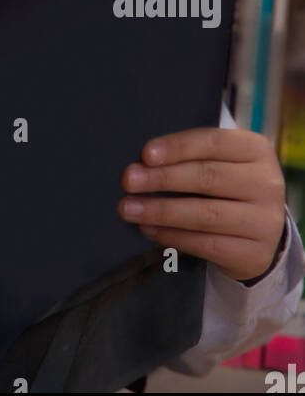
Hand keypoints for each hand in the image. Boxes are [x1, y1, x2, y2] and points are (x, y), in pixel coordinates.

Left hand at [118, 127, 287, 282]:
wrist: (259, 232)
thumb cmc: (227, 185)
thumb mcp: (219, 162)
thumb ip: (189, 158)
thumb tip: (142, 164)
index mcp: (256, 150)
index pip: (214, 142)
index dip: (178, 147)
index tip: (145, 154)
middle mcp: (267, 184)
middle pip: (208, 178)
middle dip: (163, 179)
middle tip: (128, 180)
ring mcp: (265, 221)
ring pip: (205, 215)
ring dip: (161, 211)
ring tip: (128, 208)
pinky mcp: (255, 253)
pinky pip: (207, 245)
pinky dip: (172, 236)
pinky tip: (148, 229)